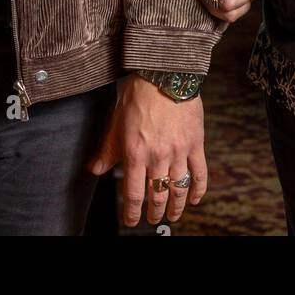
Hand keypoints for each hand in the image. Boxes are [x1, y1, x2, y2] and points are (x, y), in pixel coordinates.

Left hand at [87, 75, 206, 227]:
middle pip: (157, 196)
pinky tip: (194, 199)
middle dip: (154, 213)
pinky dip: (198, 190)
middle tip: (153, 219)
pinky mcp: (195, 143)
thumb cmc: (137, 95)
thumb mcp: (116, 123)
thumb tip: (94, 169)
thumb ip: (107, 150)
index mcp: (135, 153)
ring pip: (179, 189)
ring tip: (173, 215)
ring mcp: (179, 151)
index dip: (132, 212)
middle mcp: (157, 156)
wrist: (164, 73)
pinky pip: (200, 173)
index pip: (133, 194)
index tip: (131, 220)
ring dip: (176, 207)